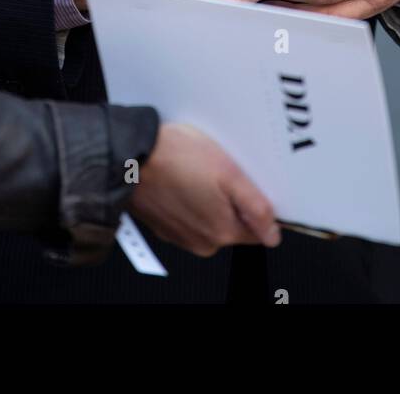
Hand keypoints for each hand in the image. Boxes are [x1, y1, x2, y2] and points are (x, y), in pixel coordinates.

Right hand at [130, 122, 280, 256]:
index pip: (257, 229)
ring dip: (207, 195)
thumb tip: (273, 233)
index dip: (257, 203)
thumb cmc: (173, 158)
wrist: (127, 157)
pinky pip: (186, 212)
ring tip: (196, 168)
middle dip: (230, 197)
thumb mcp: (227, 172)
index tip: (245, 182)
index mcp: (222, 232)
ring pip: (208, 215)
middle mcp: (202, 241)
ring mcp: (180, 234)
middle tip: (219, 169)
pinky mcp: (163, 223)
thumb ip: (255, 207)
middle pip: (232, 222)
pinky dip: (187, 196)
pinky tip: (181, 174)